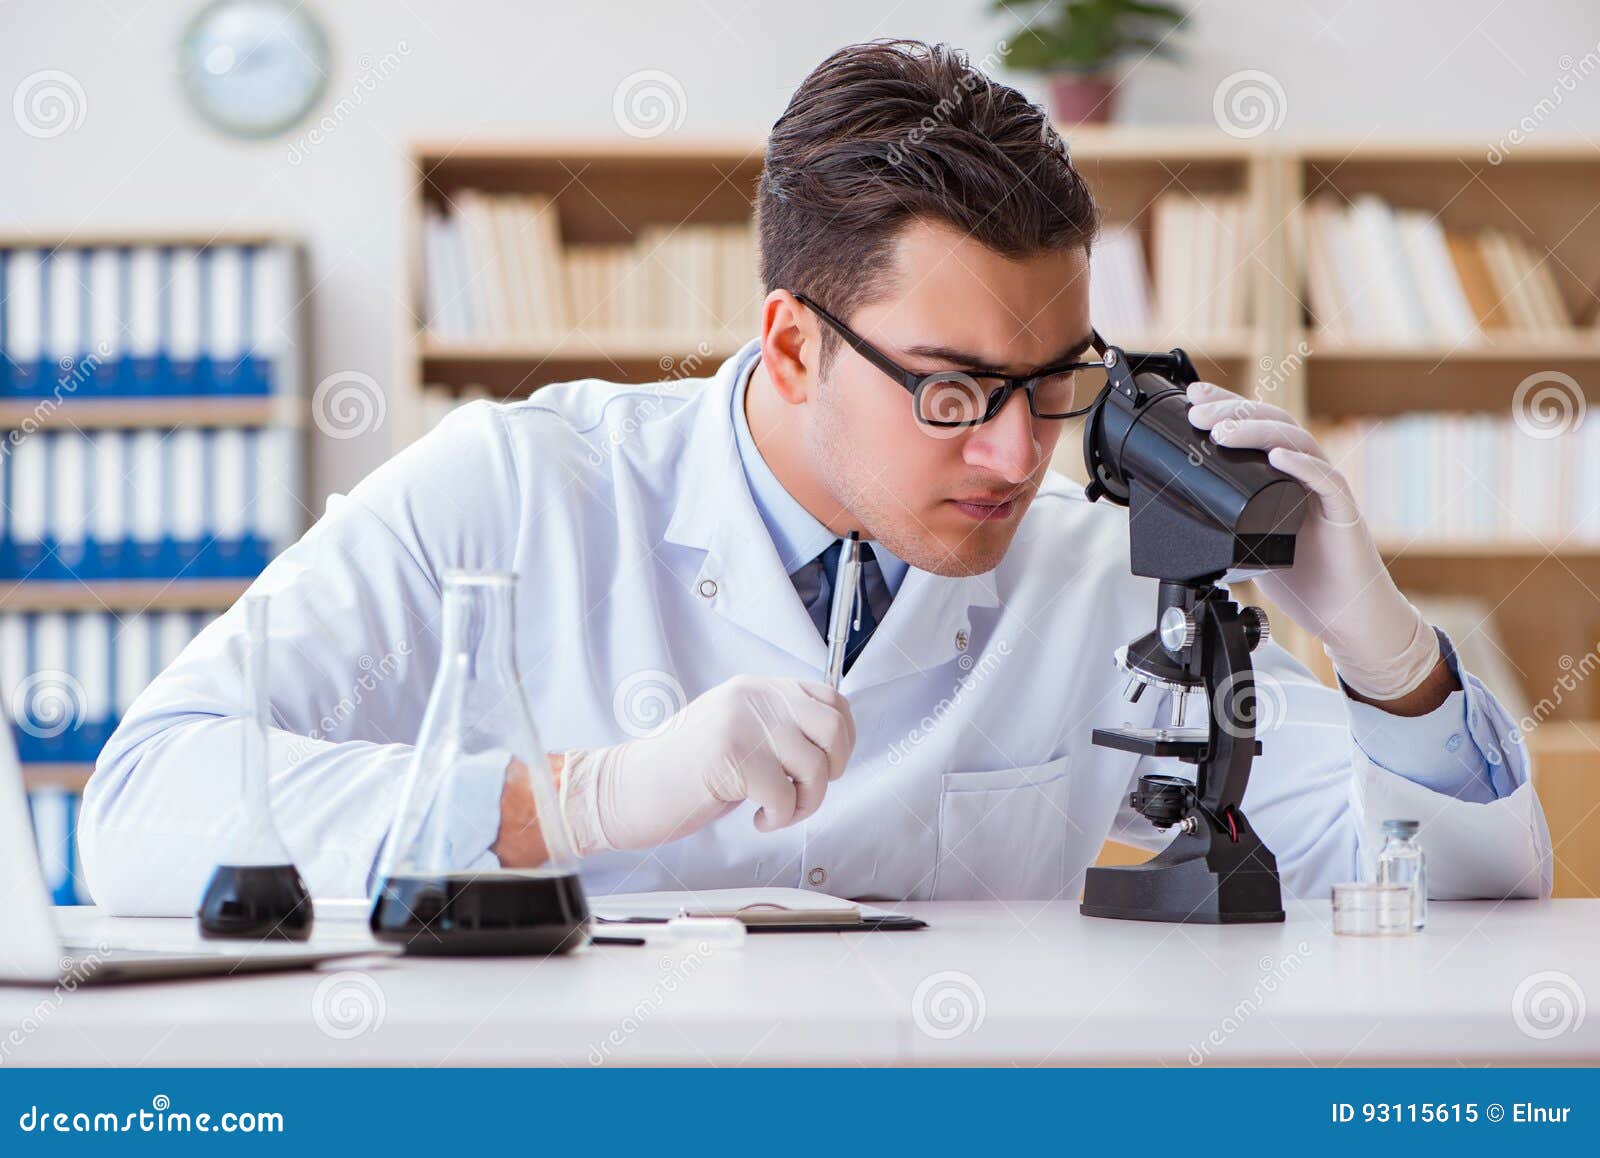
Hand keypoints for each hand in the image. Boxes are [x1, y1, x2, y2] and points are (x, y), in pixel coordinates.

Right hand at [559, 675, 855, 853]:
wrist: (625, 790)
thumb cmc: (680, 771)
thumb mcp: (735, 730)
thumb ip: (777, 726)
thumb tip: (831, 744)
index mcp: (756, 688)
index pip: (830, 698)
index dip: (842, 738)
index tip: (827, 766)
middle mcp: (752, 698)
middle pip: (831, 727)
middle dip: (832, 770)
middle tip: (804, 791)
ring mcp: (740, 724)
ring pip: (814, 766)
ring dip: (805, 802)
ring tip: (777, 811)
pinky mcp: (729, 757)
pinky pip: (785, 794)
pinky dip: (781, 817)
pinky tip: (758, 819)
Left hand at [1183, 381, 1442, 702]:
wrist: (1344, 617)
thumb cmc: (1304, 581)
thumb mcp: (1249, 544)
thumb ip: (1226, 521)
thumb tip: (1180, 509)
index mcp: (1283, 477)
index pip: (1256, 428)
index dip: (1227, 406)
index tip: (1192, 396)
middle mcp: (1306, 475)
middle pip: (1274, 424)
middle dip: (1233, 411)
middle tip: (1197, 412)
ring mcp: (1327, 490)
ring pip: (1297, 444)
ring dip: (1258, 432)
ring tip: (1224, 431)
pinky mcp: (1344, 513)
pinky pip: (1326, 480)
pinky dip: (1302, 465)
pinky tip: (1278, 456)